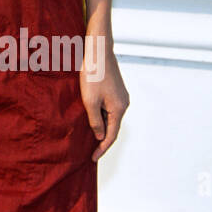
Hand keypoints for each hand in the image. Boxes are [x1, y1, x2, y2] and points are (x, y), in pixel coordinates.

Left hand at [80, 34, 128, 160]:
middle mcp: (123, 104)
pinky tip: (91, 116)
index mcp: (118, 109)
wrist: (98, 52)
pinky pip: (109, 107)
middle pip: (112, 127)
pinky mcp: (116, 90)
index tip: (92, 159)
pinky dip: (101, 114)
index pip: (111, 136)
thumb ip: (95, 121)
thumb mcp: (90, 101)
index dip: (101, 149)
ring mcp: (121, 96)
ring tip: (88, 135)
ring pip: (110, 116)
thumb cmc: (93, 75)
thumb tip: (100, 136)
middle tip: (89, 151)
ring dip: (100, 125)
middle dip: (101, 139)